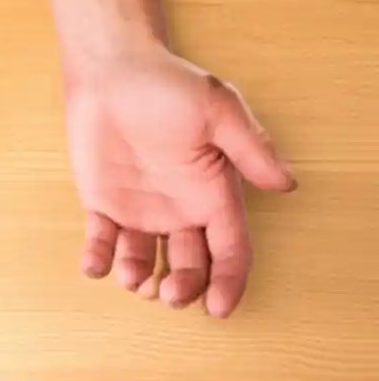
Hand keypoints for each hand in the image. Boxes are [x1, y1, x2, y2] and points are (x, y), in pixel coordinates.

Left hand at [65, 44, 296, 316]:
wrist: (114, 72)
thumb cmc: (169, 85)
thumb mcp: (219, 110)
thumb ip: (249, 148)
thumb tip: (285, 184)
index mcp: (212, 193)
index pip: (229, 248)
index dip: (228, 281)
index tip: (219, 308)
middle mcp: (179, 210)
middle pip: (189, 264)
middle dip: (184, 286)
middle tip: (171, 295)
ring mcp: (140, 211)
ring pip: (145, 261)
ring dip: (139, 277)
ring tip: (132, 276)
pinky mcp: (103, 206)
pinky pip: (101, 242)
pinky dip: (98, 260)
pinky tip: (96, 266)